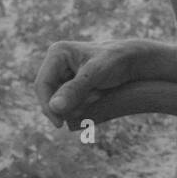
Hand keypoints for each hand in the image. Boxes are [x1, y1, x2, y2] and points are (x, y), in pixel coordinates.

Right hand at [33, 39, 160, 127]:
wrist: (135, 61)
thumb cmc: (116, 62)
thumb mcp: (95, 75)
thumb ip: (74, 90)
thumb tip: (54, 108)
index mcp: (57, 53)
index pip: (42, 85)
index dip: (47, 106)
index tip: (59, 124)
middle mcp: (57, 63)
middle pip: (49, 95)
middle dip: (68, 105)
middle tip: (90, 104)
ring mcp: (65, 74)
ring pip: (61, 101)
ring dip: (78, 105)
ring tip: (98, 95)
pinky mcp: (73, 84)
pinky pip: (71, 102)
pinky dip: (83, 105)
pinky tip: (98, 97)